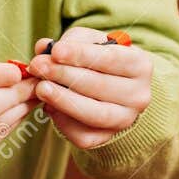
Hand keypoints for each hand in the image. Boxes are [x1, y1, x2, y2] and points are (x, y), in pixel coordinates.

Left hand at [26, 27, 152, 149]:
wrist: (115, 88)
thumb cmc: (100, 60)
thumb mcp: (91, 42)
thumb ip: (70, 41)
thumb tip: (43, 47)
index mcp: (140, 65)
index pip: (111, 59)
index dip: (81, 55)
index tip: (55, 51)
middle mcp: (139, 95)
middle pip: (101, 86)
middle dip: (65, 75)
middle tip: (38, 66)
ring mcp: (125, 119)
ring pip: (95, 114)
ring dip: (64, 100)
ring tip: (40, 87)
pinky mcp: (108, 137)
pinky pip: (84, 136)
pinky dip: (63, 122)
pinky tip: (49, 107)